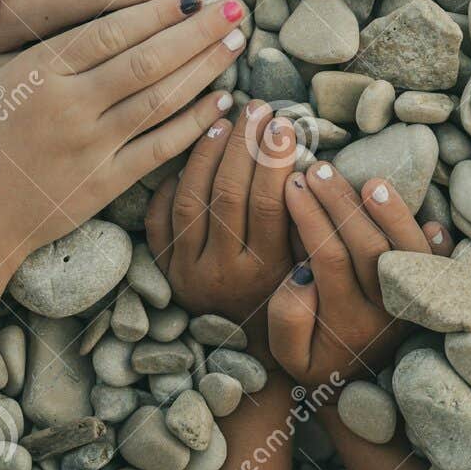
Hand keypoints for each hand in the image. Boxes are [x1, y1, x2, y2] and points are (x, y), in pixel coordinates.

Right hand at [0, 0, 245, 274]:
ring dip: (204, 68)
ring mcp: (91, 148)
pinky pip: (160, 148)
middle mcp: (69, 108)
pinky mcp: (106, 183)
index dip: (154, 6)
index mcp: (34, 76)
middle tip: (232, 4)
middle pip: (146, 59)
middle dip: (195, 30)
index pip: (107, 29)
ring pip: (160, 99)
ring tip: (235, 41)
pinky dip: (194, 124)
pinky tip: (222, 101)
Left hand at [144, 101, 297, 358]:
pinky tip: (188, 154)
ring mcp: (187, 273)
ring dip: (207, 153)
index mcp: (265, 273)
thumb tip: (308, 165)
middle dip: (243, 144)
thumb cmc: (293, 308)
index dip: (275, 158)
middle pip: (228, 194)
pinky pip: (160, 221)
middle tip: (257, 107)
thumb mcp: (310, 273)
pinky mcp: (165, 272)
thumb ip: (308, 226)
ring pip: (190, 200)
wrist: (249, 362)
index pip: (270, 202)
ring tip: (224, 119)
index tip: (285, 123)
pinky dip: (171, 184)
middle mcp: (221, 274)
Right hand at [266, 164, 448, 387]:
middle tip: (318, 170)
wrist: (361, 387)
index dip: (310, 218)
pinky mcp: (434, 297)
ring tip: (370, 182)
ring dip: (393, 216)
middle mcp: (385, 313)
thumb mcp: (289, 353)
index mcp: (344, 322)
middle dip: (341, 203)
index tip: (292, 185)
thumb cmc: (318, 357)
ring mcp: (414, 303)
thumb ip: (287, 317)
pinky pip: (442, 270)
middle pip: (368, 248)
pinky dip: (439, 247)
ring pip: (408, 254)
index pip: (328, 258)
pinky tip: (431, 220)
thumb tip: (303, 275)